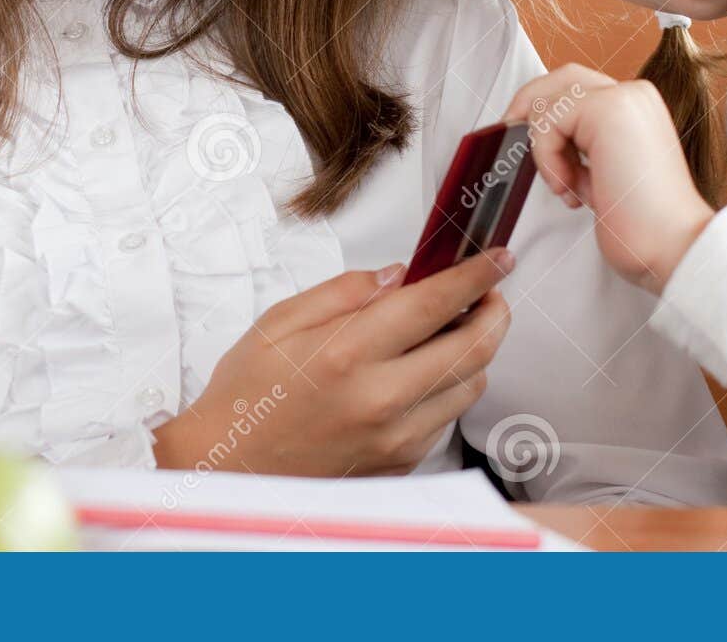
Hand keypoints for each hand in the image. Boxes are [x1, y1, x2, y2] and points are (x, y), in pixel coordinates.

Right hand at [152, 248, 513, 476]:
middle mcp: (380, 400)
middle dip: (494, 311)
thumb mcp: (280, 321)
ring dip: (473, 351)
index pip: (435, 304)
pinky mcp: (400, 463)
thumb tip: (398, 275)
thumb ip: (344, 292)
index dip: (476, 276)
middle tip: (488, 292)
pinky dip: (447, 388)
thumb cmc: (247, 395)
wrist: (228, 466)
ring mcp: (395, 438)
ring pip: (470, 385)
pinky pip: (446, 417)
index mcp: (347, 354)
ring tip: (448, 332)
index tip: (497, 259)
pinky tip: (419, 373)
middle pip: (474, 349)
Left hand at [502, 64, 716, 292]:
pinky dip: (546, 156)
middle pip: (562, 78)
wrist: (673, 246)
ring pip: (549, 100)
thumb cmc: (643, 224)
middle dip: (530, 109)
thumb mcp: (602, 173)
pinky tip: (569, 187)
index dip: (545, 111)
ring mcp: (623, 98)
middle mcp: (634, 95)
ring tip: (567, 186)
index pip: (577, 87)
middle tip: (513, 142)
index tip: (530, 145)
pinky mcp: (609, 109)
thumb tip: (539, 138)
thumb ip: (579, 147)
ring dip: (544, 148)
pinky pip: (547, 120)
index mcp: (636, 108)